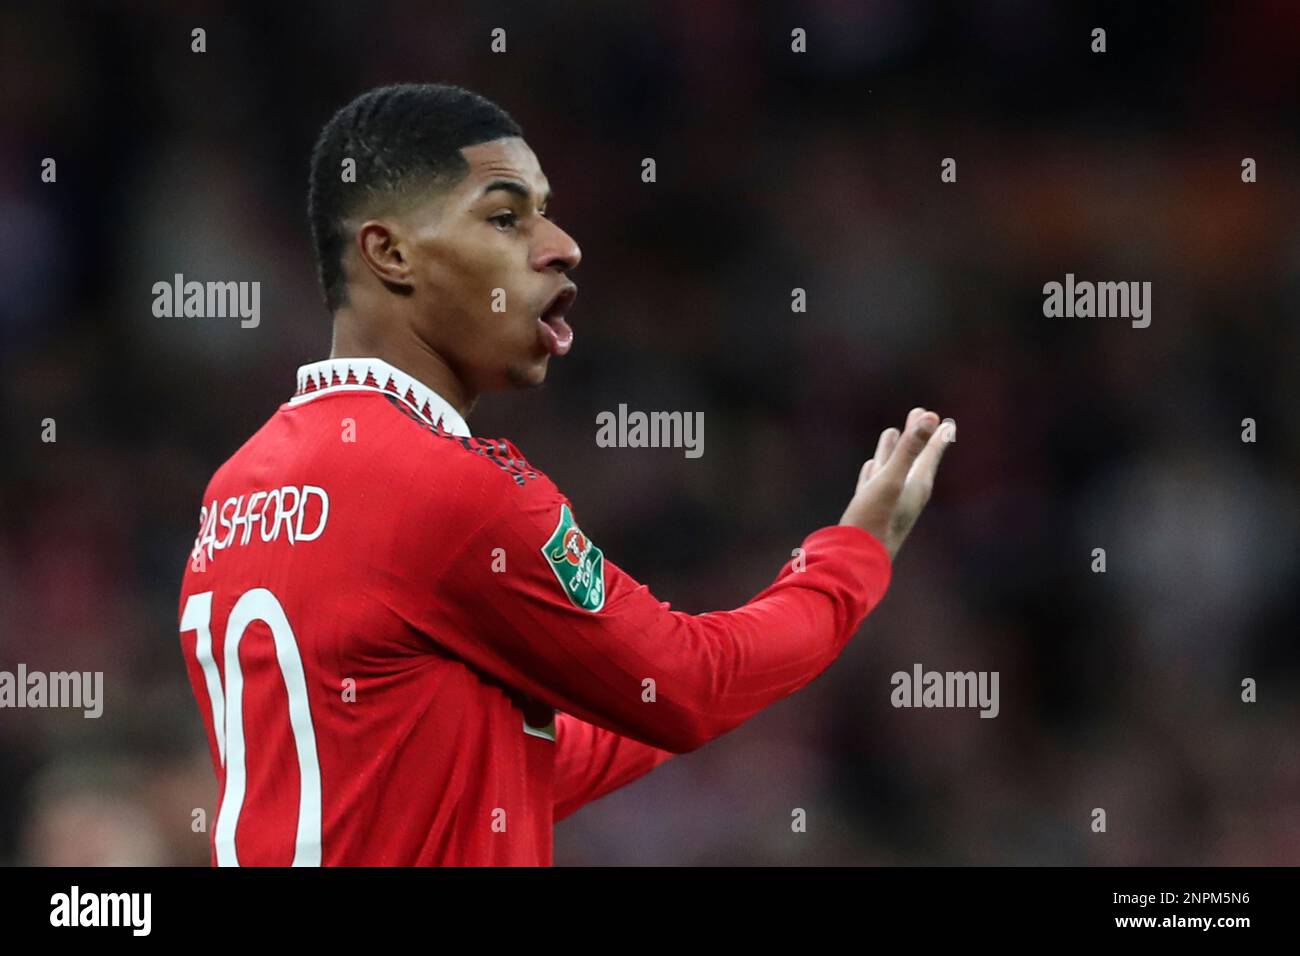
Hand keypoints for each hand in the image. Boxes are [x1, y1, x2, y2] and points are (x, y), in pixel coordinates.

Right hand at [838, 407, 954, 560]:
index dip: (936, 435)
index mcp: (916, 486)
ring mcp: (887, 503)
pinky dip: (874, 470)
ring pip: (892, 468)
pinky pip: (873, 483)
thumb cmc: (874, 521)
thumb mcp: (891, 480)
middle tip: (920, 413)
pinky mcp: (869, 510)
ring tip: (891, 432)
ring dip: (893, 450)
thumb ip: (909, 450)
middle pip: (914, 458)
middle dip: (916, 435)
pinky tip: (869, 466)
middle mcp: (905, 494)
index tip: (943, 419)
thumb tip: (932, 417)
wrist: (854, 561)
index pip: (930, 454)